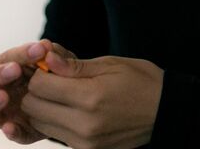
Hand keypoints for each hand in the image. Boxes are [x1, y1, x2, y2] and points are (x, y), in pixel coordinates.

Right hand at [0, 39, 60, 142]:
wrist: (75, 101)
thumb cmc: (62, 76)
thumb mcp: (63, 62)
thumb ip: (58, 55)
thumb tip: (47, 46)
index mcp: (4, 71)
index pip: (1, 61)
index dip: (18, 54)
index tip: (40, 49)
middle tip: (14, 69)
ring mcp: (4, 115)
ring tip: (4, 96)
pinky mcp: (19, 132)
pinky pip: (11, 135)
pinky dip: (10, 132)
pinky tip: (12, 126)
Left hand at [22, 46, 164, 148]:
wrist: (165, 111)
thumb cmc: (141, 81)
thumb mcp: (111, 64)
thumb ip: (74, 65)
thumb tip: (45, 58)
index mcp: (90, 97)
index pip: (40, 86)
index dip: (40, 72)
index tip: (50, 67)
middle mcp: (83, 124)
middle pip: (33, 107)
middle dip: (38, 91)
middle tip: (54, 80)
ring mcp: (84, 142)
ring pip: (40, 123)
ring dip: (44, 108)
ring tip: (63, 96)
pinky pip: (56, 134)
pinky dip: (57, 121)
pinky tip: (74, 109)